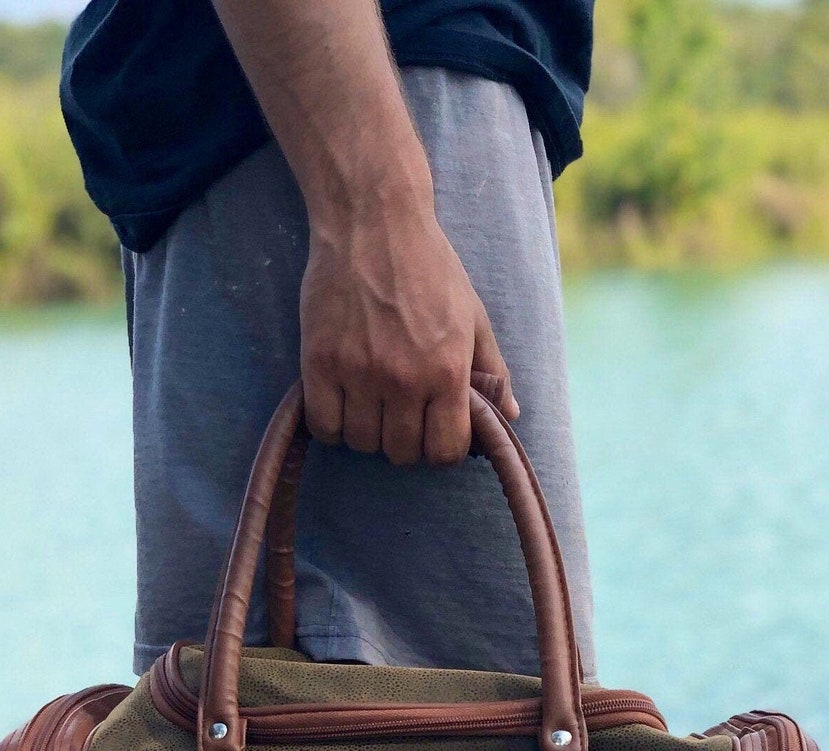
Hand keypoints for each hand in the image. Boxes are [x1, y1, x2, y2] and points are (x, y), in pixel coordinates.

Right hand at [299, 194, 518, 466]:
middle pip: (401, 453)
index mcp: (447, 372)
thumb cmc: (431, 267)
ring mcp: (359, 372)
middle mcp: (404, 379)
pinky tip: (341, 402)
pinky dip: (332, 423)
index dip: (440, 449)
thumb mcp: (474, 316)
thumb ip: (493, 371)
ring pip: (362, 442)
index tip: (432, 432)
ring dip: (368, 432)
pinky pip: (323, 425)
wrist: (373, 219)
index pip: (444, 451)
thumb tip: (509, 416)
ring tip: (371, 404)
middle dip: (404, 441)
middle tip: (400, 415)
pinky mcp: (320, 361)